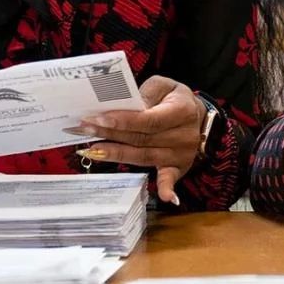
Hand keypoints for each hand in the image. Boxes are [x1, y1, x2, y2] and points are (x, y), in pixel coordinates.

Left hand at [75, 76, 205, 205]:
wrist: (199, 117)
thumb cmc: (175, 99)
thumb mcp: (164, 86)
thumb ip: (146, 93)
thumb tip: (127, 106)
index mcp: (181, 111)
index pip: (148, 119)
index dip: (122, 121)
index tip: (97, 118)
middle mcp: (183, 136)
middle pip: (141, 139)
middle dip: (109, 134)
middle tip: (84, 129)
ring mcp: (180, 155)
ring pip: (143, 157)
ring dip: (116, 154)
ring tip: (91, 150)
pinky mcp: (177, 168)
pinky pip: (170, 179)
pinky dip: (167, 188)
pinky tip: (164, 197)